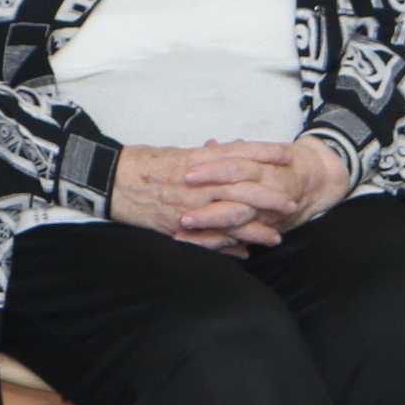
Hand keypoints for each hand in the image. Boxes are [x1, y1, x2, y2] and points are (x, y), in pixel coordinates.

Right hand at [107, 144, 273, 251]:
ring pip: (231, 218)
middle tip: (292, 203)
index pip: (240, 152)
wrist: (111, 180)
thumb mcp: (178, 154)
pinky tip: (246, 253)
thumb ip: (204, 157)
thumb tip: (226, 151)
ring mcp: (190, 206)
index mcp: (199, 160)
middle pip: (243, 188)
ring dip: (256, 229)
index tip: (288, 155)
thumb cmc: (144, 164)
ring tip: (277, 237)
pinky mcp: (179, 225)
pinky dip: (228, 247)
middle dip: (270, 197)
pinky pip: (209, 239)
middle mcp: (198, 183)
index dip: (265, 153)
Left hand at [181, 137, 353, 240]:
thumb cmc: (283, 163)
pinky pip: (241, 236)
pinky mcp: (267, 226)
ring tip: (184, 225)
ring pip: (237, 218)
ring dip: (210, 223)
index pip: (236, 163)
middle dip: (208, 202)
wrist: (319, 179)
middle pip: (235, 193)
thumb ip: (234, 151)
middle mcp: (267, 186)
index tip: (187, 172)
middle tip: (182, 209)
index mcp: (263, 163)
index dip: (212, 168)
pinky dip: (220, 242)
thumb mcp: (262, 152)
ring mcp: (267, 209)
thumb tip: (209, 145)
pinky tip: (197, 243)